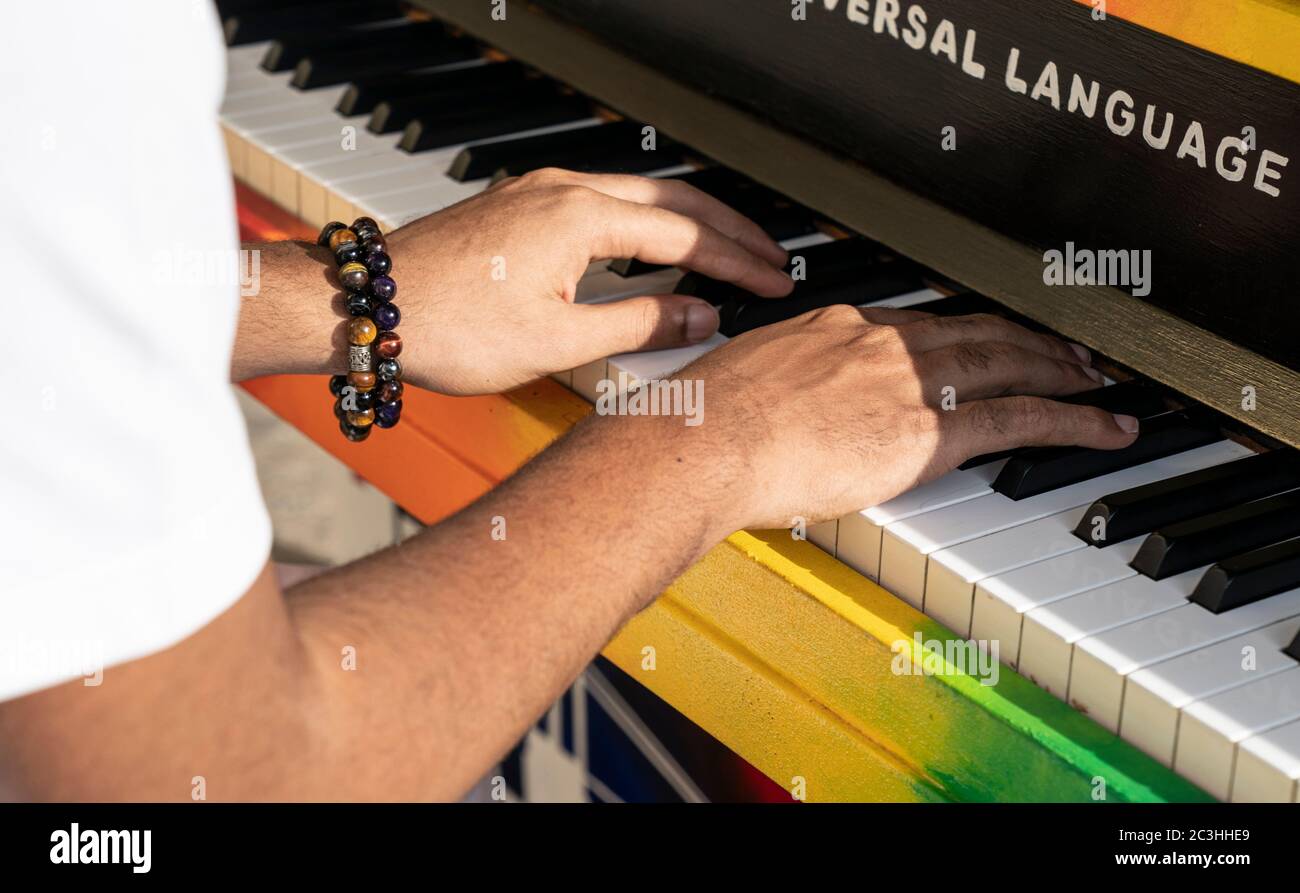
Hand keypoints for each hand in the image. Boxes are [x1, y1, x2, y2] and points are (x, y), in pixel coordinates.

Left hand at [383, 169, 792, 394]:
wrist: (364, 308)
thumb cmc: (447, 327)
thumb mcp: (557, 342)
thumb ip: (640, 325)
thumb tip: (702, 315)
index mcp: (580, 217)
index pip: (686, 238)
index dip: (738, 262)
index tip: (776, 281)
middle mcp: (563, 190)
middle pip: (672, 201)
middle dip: (728, 229)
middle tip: (771, 257)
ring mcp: (537, 193)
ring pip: (636, 197)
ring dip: (687, 224)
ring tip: (727, 253)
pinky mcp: (517, 206)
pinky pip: (601, 204)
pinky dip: (643, 225)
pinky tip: (652, 251)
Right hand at [674, 304, 1138, 530]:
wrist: (709, 439)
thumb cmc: (708, 418)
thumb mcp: (744, 378)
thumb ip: (778, 383)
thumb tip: (775, 404)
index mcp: (840, 327)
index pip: (922, 325)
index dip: (965, 331)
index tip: (983, 338)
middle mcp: (885, 344)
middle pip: (979, 333)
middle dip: (1031, 340)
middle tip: (1068, 349)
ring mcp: (911, 384)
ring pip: (1010, 365)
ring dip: (1061, 370)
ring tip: (1096, 380)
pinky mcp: (928, 432)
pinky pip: (1020, 420)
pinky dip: (1072, 421)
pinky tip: (1103, 426)